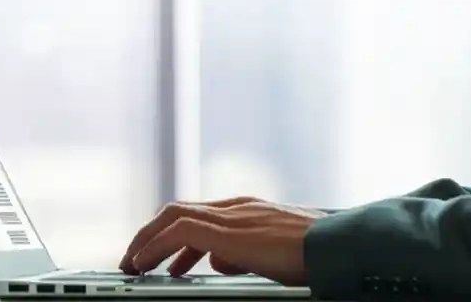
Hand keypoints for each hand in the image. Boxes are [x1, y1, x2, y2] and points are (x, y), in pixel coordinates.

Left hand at [117, 196, 327, 284]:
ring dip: (146, 239)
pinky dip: (156, 246)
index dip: (173, 234)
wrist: (338, 246)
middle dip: (152, 233)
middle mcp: (236, 207)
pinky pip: (179, 231)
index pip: (199, 214)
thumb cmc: (315, 254)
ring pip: (172, 216)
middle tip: (136, 259)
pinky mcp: (229, 231)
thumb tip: (218, 264)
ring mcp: (232, 215)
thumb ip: (243, 255)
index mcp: (248, 210)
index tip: (162, 257)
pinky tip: (146, 264)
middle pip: (179, 209)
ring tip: (133, 262)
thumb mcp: (272, 254)